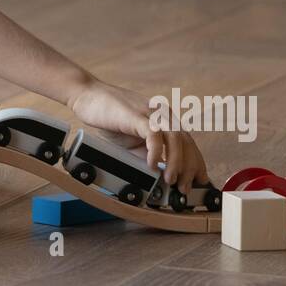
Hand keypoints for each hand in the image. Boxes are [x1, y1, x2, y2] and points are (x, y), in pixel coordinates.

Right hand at [68, 79, 210, 195]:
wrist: (87, 96)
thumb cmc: (108, 117)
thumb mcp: (132, 142)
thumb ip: (146, 155)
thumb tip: (158, 175)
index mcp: (164, 120)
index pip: (188, 144)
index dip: (196, 164)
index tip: (198, 181)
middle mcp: (162, 115)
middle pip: (187, 143)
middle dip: (189, 168)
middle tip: (184, 188)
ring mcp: (151, 113)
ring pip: (175, 139)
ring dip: (176, 163)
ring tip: (171, 181)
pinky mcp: (137, 115)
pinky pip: (154, 134)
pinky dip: (156, 152)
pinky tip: (152, 164)